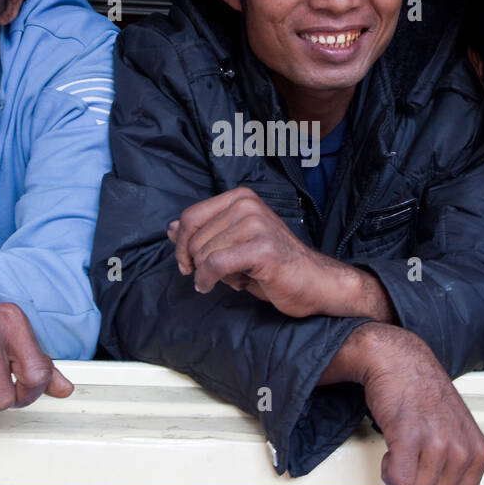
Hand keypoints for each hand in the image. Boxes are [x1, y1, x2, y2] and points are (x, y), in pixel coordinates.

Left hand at [168, 187, 392, 319]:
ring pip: (204, 253)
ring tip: (237, 277)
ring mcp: (255, 224)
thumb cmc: (273, 265)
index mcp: (241, 198)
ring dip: (211, 274)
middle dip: (199, 263)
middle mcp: (247, 205)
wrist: (313, 282)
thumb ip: (203, 234)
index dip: (181, 244)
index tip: (187, 264)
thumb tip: (170, 228)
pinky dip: (208, 280)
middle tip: (221, 275)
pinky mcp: (261, 248)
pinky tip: (217, 286)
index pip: (190, 216)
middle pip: (195, 237)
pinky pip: (215, 265)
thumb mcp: (232, 244)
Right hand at [329, 323, 483, 484]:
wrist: (398, 360)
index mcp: (477, 451)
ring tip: (401, 454)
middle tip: (411, 463)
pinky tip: (392, 449)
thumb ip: (458, 465)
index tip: (426, 480)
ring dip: (400, 480)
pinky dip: (388, 471)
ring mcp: (436, 444)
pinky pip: (398, 481)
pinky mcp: (409, 438)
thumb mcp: (457, 432)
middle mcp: (461, 450)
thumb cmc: (423, 394)